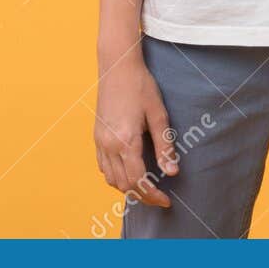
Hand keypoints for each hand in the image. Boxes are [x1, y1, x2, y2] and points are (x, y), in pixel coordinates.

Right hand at [93, 48, 178, 207]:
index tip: (166, 201)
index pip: (138, 181)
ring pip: (111, 179)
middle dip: (142, 196)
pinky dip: (115, 176)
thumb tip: (172, 172)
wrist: (117, 65)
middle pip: (123, 184)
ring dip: (127, 188)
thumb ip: (164, 146)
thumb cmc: (141, 86)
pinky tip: (129, 172)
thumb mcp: (158, 114)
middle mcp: (109, 145)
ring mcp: (100, 141)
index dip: (153, 195)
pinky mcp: (96, 136)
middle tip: (160, 198)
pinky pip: (103, 166)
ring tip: (146, 187)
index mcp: (126, 141)